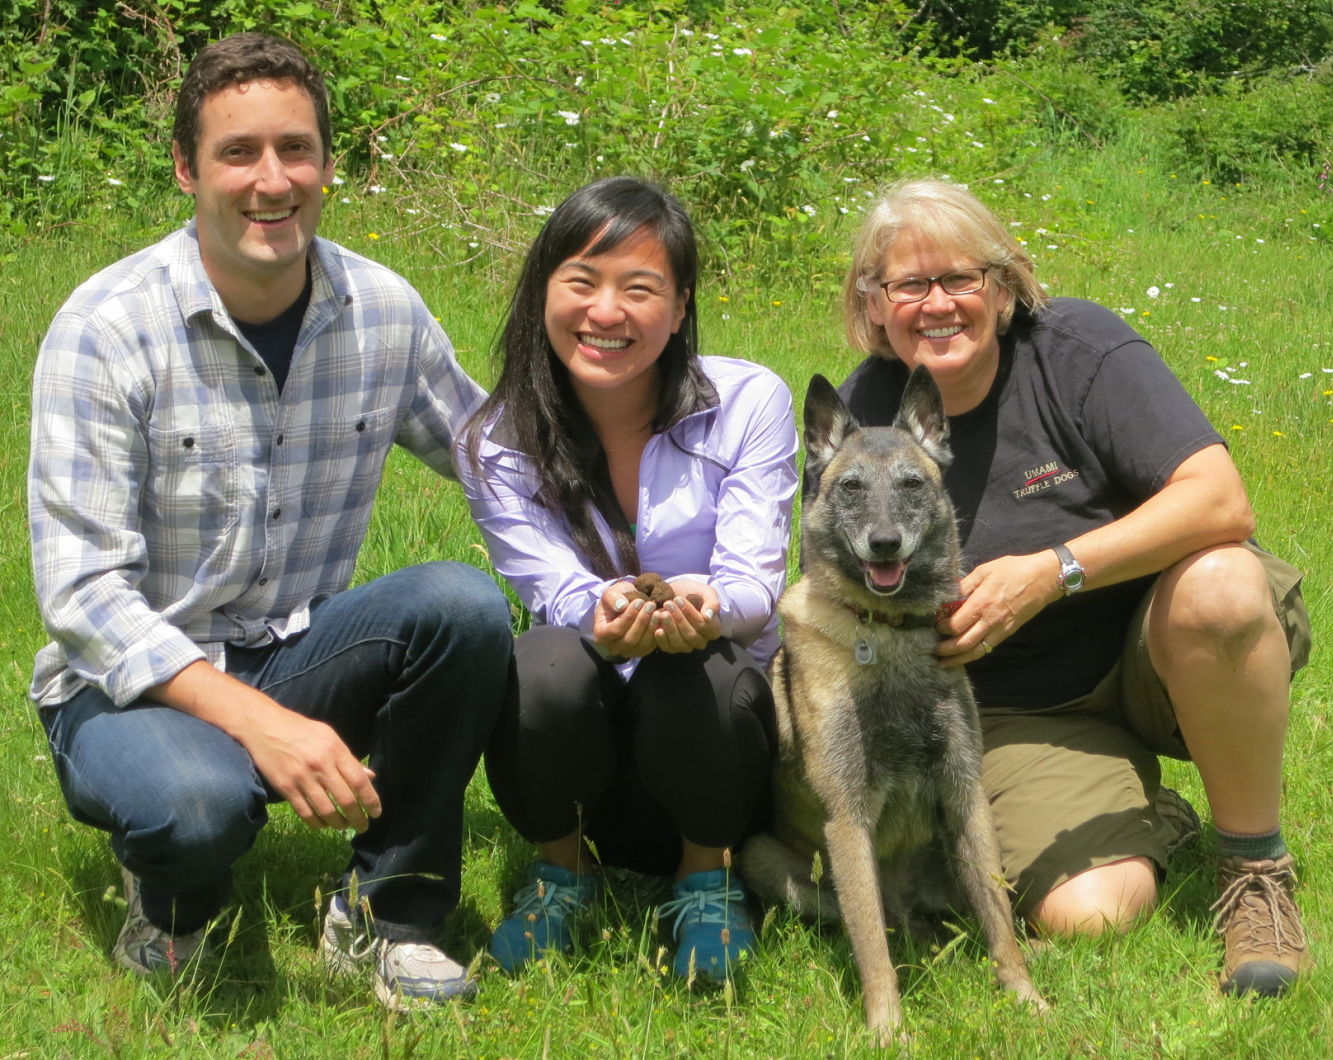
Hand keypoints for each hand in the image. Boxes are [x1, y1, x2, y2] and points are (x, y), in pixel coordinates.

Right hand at [241, 708, 381, 832]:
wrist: (265, 726)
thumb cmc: (302, 730)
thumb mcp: (329, 737)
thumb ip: (349, 758)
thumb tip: (370, 776)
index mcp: (335, 751)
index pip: (359, 781)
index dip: (371, 800)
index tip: (376, 813)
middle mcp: (321, 765)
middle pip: (345, 800)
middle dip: (357, 818)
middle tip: (362, 826)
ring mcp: (302, 778)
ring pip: (326, 810)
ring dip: (338, 824)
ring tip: (344, 826)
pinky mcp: (286, 787)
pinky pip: (305, 812)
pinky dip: (316, 823)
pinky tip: (323, 825)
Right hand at [592, 581, 660, 657]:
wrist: (626, 605)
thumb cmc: (616, 599)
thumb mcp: (611, 593)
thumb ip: (613, 598)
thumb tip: (622, 606)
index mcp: (601, 634)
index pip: (615, 630)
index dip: (628, 616)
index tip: (639, 601)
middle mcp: (613, 647)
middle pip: (629, 640)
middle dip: (641, 621)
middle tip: (651, 605)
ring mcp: (628, 651)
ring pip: (641, 645)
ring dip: (651, 627)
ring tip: (658, 611)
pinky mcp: (642, 651)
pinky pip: (651, 646)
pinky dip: (658, 633)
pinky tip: (662, 619)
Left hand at [649, 579, 721, 653]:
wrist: (676, 596)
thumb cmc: (693, 593)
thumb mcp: (706, 592)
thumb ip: (712, 603)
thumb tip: (708, 617)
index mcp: (713, 629)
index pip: (704, 625)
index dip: (690, 613)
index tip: (678, 599)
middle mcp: (701, 641)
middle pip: (691, 635)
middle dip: (678, 619)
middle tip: (667, 604)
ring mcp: (687, 646)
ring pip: (680, 643)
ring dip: (670, 628)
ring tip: (661, 613)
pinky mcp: (672, 647)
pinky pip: (668, 647)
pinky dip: (662, 639)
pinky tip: (657, 628)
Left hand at [935, 551, 1059, 668]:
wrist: (1044, 579)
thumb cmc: (1014, 570)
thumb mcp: (985, 570)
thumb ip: (965, 584)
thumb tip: (947, 595)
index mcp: (981, 603)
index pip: (955, 624)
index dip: (941, 628)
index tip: (933, 625)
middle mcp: (990, 620)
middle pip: (963, 643)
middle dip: (945, 650)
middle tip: (932, 649)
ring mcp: (1000, 629)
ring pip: (976, 651)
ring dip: (958, 659)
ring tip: (943, 662)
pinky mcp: (1008, 633)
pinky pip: (987, 648)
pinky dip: (973, 655)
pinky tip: (964, 656)